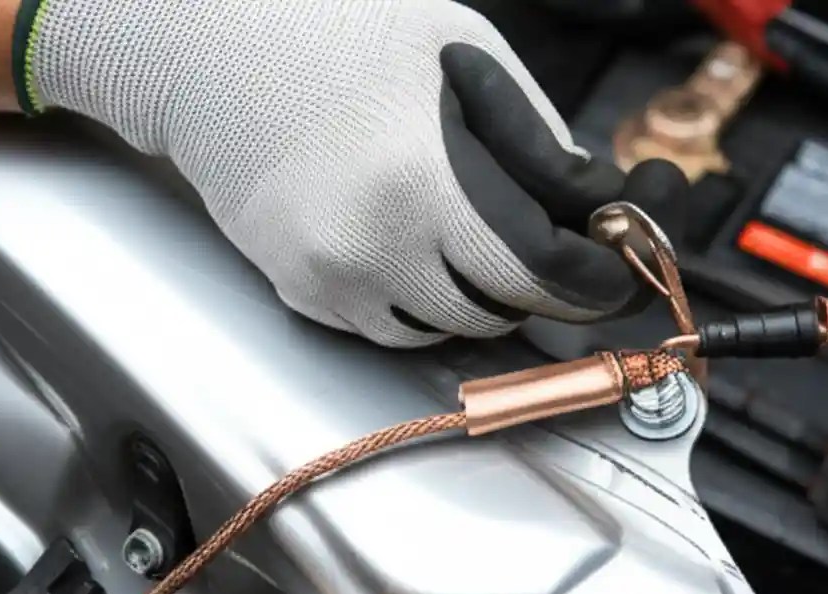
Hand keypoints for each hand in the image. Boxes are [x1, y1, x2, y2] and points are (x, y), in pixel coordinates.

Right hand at [21, 0, 639, 345]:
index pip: (539, 271)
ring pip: (450, 328)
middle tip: (563, 251)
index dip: (593, 279)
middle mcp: (370, 244)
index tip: (614, 266)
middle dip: (546, 287)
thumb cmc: (341, 31)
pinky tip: (422, 245)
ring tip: (482, 232)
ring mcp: (330, 277)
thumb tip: (592, 209)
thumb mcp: (463, 56)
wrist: (214, 48)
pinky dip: (429, 301)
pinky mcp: (303, 293)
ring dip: (488, 295)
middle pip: (500, 310)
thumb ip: (536, 141)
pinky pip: (395, 327)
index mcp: (420, 176)